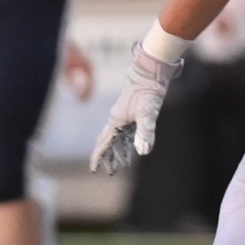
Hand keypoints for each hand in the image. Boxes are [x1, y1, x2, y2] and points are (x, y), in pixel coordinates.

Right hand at [89, 42, 180, 173]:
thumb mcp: (148, 114)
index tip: (94, 169)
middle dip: (109, 157)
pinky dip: (128, 142)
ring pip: (119, 137)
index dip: (98, 156)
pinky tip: (132, 147)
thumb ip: (145, 133)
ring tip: (123, 165)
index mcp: (116, 121)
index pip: (104, 142)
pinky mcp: (134, 112)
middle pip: (110, 142)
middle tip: (111, 172)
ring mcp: (125, 115)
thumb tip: (143, 152)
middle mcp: (117, 119)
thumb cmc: (147, 92)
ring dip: (119, 151)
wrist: (150, 72)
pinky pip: (127, 131)